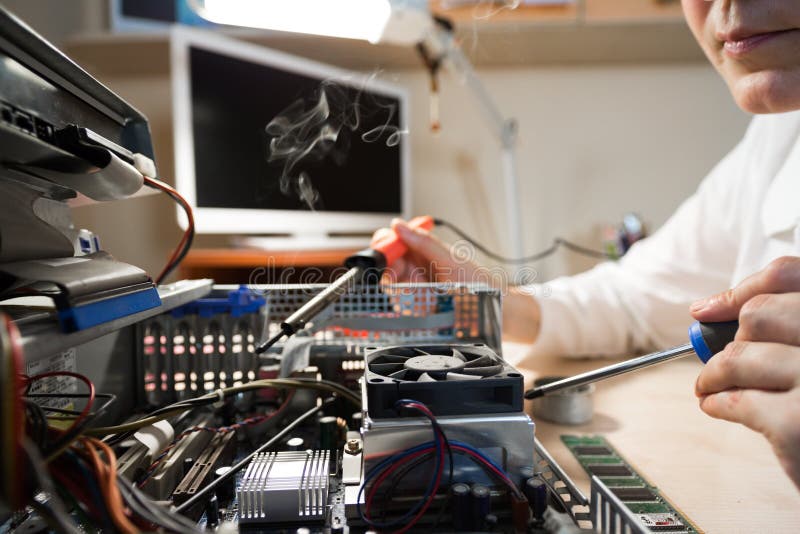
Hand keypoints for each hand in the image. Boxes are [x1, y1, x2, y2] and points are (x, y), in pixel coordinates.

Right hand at [371, 218, 541, 342]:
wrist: (497, 313)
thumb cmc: (481, 285)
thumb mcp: (452, 260)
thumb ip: (424, 243)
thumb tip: (399, 225)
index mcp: (424, 251)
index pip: (395, 242)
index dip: (386, 245)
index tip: (384, 249)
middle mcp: (418, 269)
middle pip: (388, 266)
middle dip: (390, 270)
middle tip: (400, 276)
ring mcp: (417, 291)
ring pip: (392, 288)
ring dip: (399, 291)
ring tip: (419, 293)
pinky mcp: (418, 311)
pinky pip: (402, 308)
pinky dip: (406, 307)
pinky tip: (421, 307)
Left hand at [691, 256, 799, 490]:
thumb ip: (791, 326)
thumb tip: (707, 309)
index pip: (788, 273)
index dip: (742, 290)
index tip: (709, 309)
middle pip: (757, 314)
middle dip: (731, 341)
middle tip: (723, 362)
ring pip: (738, 356)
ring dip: (714, 373)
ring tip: (709, 385)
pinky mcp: (798, 423)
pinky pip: (738, 401)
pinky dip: (717, 403)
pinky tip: (715, 406)